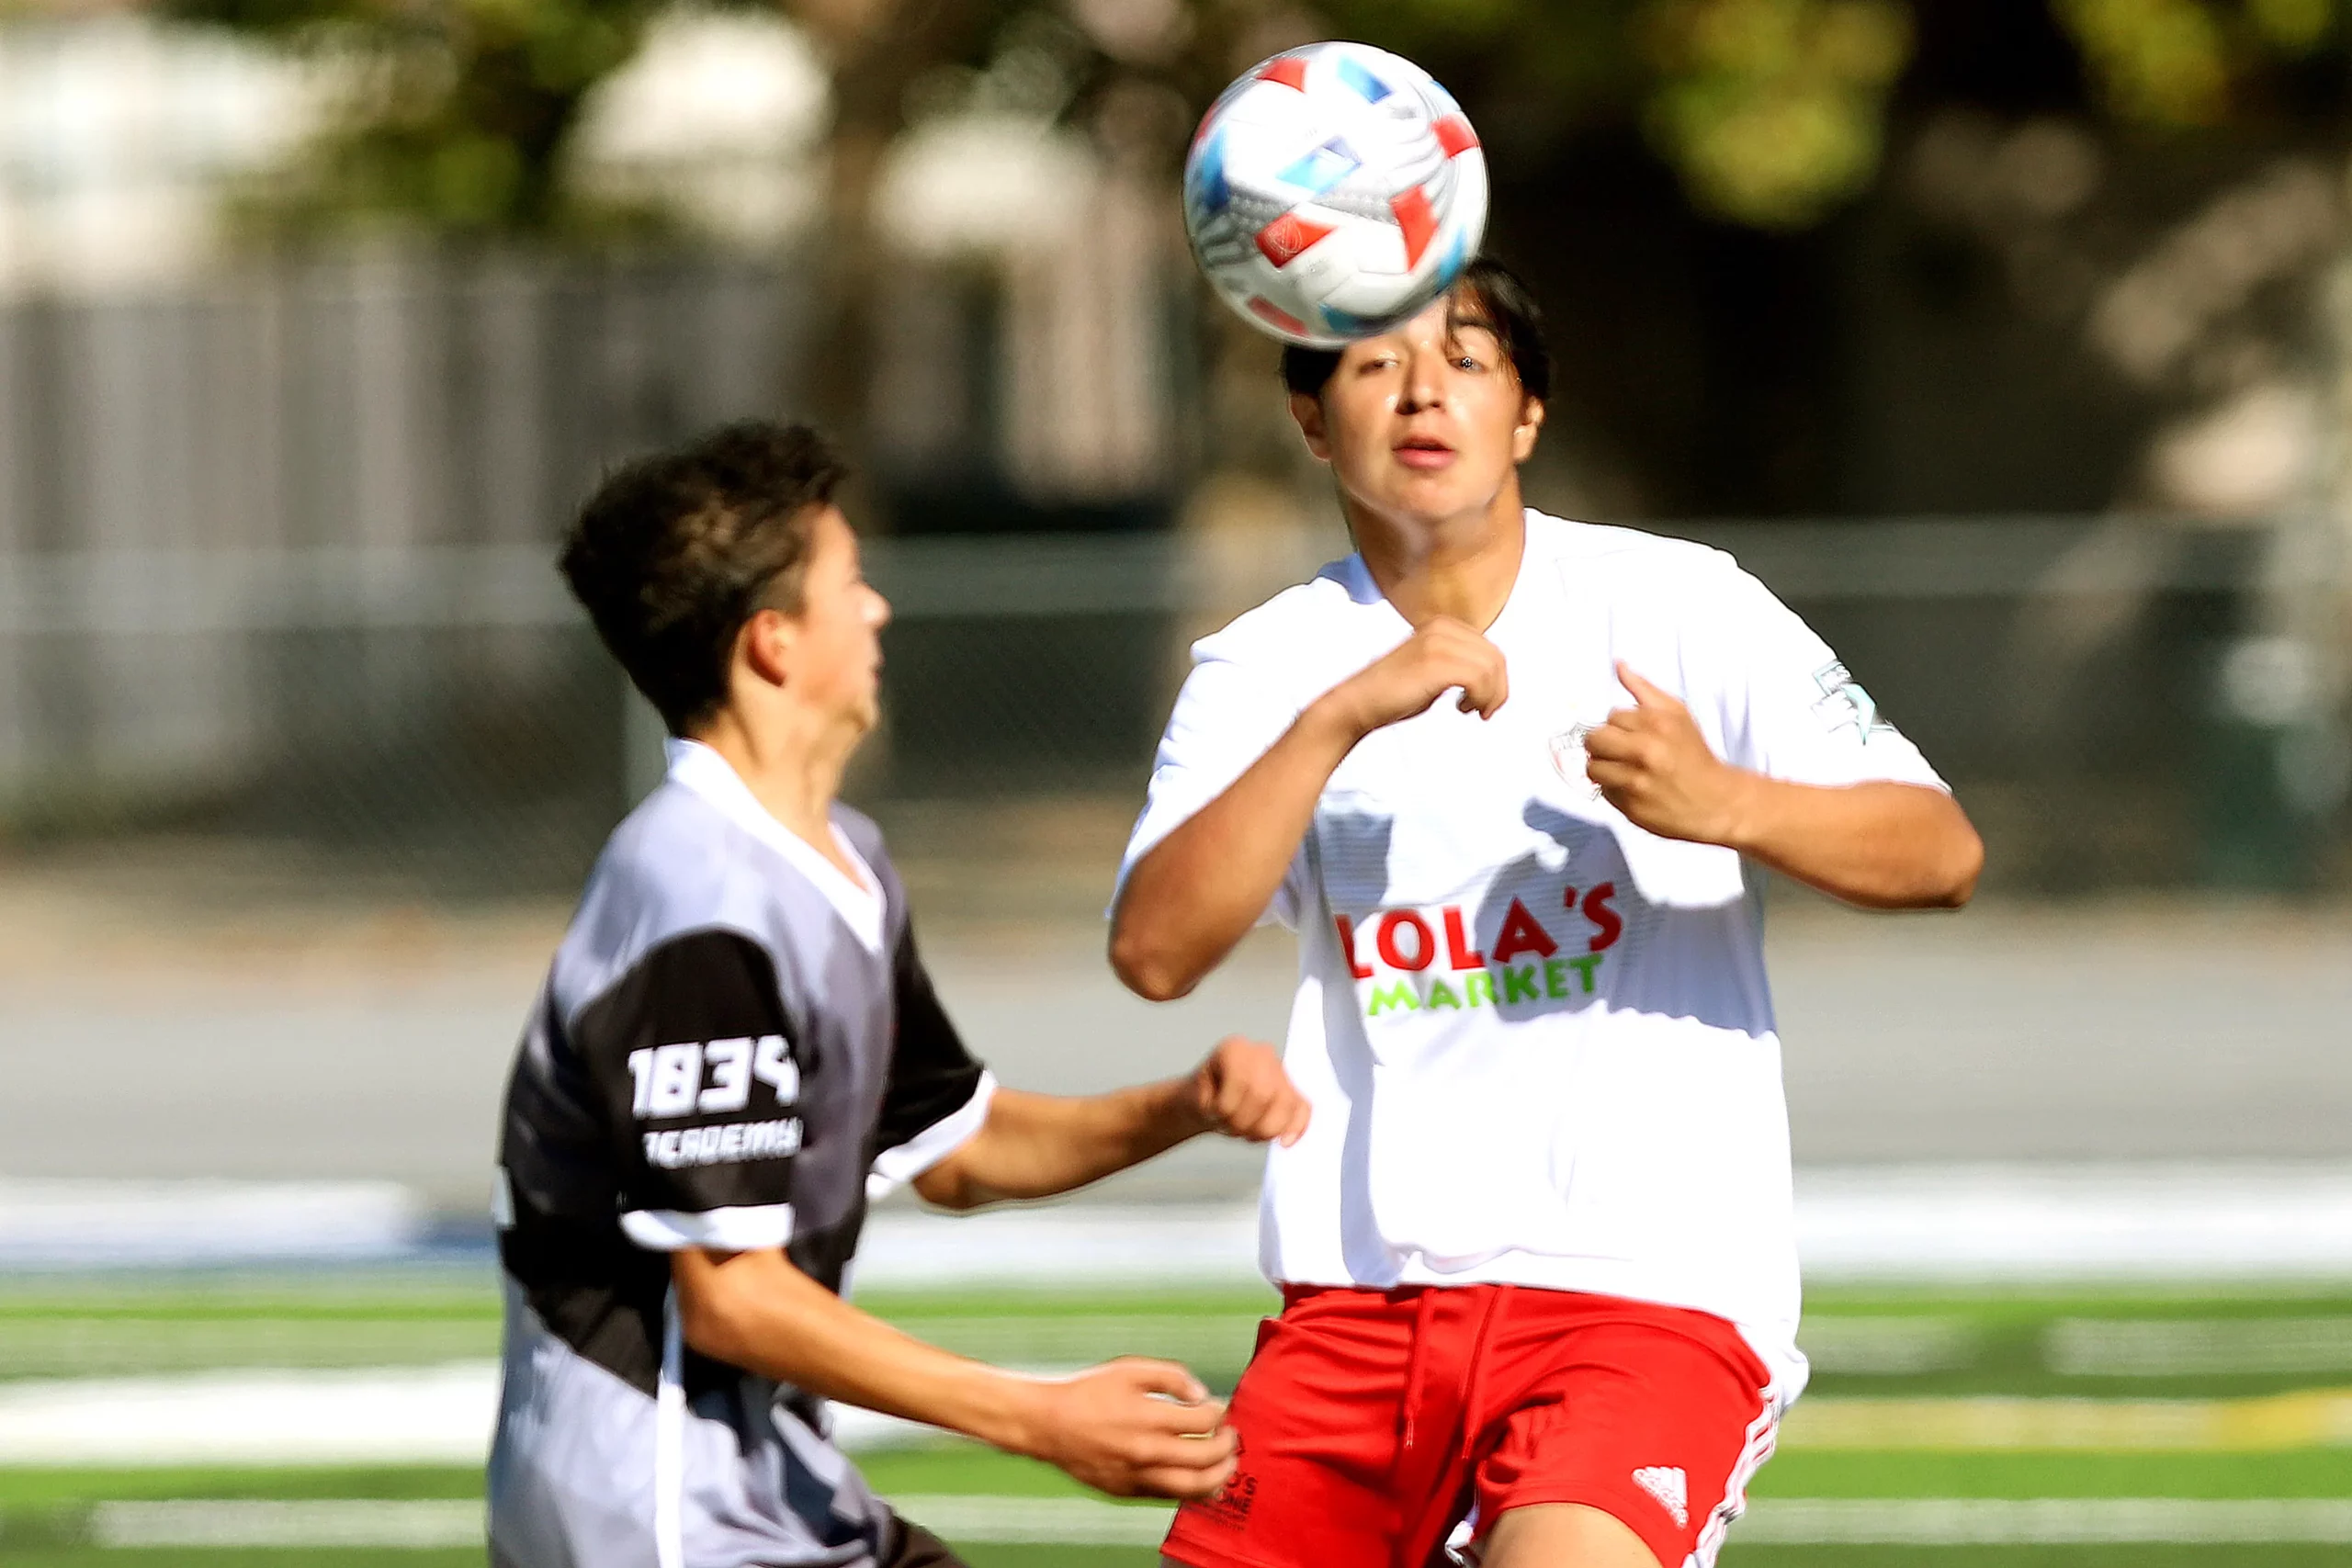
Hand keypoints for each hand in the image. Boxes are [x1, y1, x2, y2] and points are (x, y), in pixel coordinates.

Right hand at [1015, 1358, 1237, 1498]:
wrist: (1049, 1424)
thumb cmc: (1089, 1393)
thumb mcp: (1129, 1369)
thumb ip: (1171, 1376)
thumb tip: (1201, 1395)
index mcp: (1148, 1417)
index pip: (1203, 1421)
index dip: (1218, 1413)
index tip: (1218, 1408)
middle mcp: (1146, 1451)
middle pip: (1205, 1458)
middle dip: (1227, 1447)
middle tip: (1232, 1437)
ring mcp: (1137, 1476)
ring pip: (1192, 1488)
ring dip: (1218, 1477)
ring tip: (1228, 1466)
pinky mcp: (1127, 1491)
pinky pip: (1169, 1497)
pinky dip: (1193, 1492)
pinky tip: (1203, 1482)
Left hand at [1189, 1036, 1310, 1146]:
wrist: (1207, 1099)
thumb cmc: (1203, 1098)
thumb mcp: (1198, 1101)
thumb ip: (1218, 1107)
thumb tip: (1234, 1116)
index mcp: (1235, 1049)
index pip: (1244, 1081)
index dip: (1230, 1108)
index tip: (1217, 1115)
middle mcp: (1261, 1054)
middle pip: (1266, 1094)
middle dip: (1247, 1121)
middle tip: (1232, 1128)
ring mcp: (1280, 1071)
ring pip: (1288, 1105)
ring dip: (1265, 1130)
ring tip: (1248, 1132)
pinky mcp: (1293, 1090)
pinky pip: (1304, 1110)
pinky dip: (1297, 1128)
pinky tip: (1284, 1142)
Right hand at [1321, 616, 1507, 737]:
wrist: (1359, 703)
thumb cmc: (1393, 693)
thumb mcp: (1431, 669)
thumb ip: (1457, 663)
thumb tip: (1491, 676)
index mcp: (1442, 625)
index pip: (1490, 649)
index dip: (1495, 679)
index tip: (1482, 701)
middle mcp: (1442, 628)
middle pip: (1495, 657)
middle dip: (1497, 689)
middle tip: (1483, 711)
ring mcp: (1439, 643)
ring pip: (1491, 668)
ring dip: (1490, 695)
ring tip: (1471, 710)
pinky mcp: (1436, 662)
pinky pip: (1479, 679)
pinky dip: (1480, 698)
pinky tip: (1462, 709)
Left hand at [1583, 662, 1753, 845]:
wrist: (1714, 801)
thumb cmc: (1692, 753)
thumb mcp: (1676, 714)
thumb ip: (1644, 689)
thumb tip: (1619, 664)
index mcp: (1655, 723)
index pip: (1611, 716)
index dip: (1621, 725)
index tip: (1636, 735)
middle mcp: (1644, 751)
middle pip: (1593, 739)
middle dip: (1603, 744)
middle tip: (1621, 752)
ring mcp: (1636, 780)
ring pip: (1592, 766)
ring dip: (1604, 768)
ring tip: (1626, 770)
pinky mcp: (1630, 806)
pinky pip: (1603, 791)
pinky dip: (1613, 789)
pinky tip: (1633, 788)